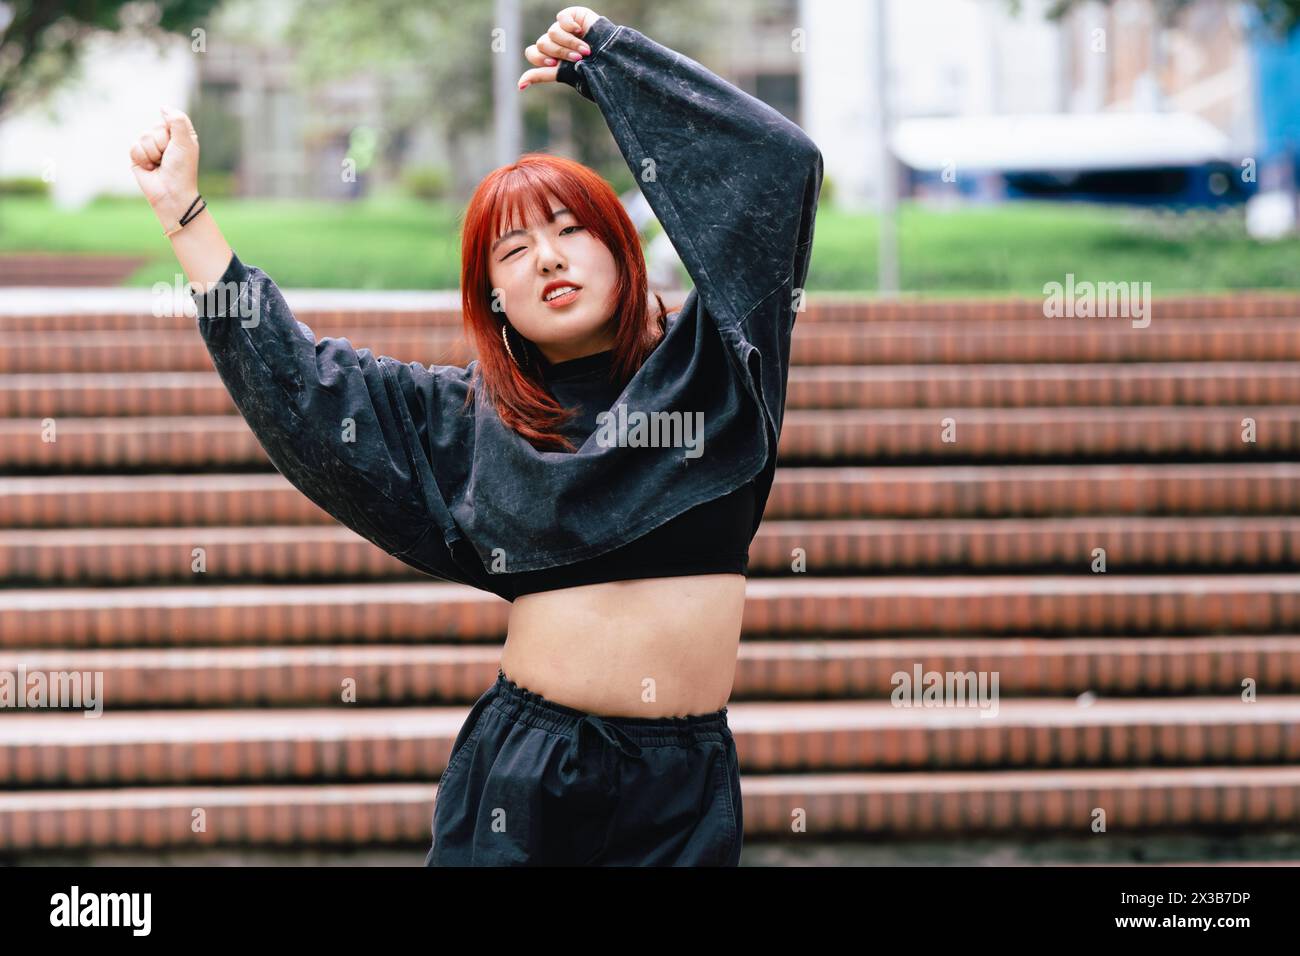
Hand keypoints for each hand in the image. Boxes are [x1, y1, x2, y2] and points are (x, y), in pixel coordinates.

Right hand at [129, 106, 200, 224]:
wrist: (170, 193)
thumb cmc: (181, 169)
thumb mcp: (185, 142)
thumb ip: (177, 120)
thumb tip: (163, 107)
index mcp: (181, 135)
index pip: (172, 117)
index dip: (173, 129)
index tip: (178, 142)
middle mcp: (166, 139)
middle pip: (156, 127)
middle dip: (162, 143)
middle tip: (169, 157)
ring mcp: (151, 148)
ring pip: (144, 137)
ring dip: (153, 153)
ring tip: (160, 164)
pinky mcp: (139, 156)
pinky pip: (134, 147)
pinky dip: (143, 158)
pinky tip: (150, 168)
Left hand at [518, 7, 602, 89]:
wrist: (609, 58)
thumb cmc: (589, 69)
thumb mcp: (562, 73)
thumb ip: (540, 75)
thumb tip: (519, 85)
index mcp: (550, 56)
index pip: (532, 53)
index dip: (540, 58)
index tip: (554, 64)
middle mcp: (554, 42)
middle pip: (542, 43)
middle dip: (560, 52)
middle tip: (577, 58)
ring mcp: (562, 29)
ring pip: (552, 32)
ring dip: (570, 43)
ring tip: (586, 50)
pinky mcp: (571, 16)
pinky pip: (561, 18)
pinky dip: (570, 26)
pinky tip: (581, 31)